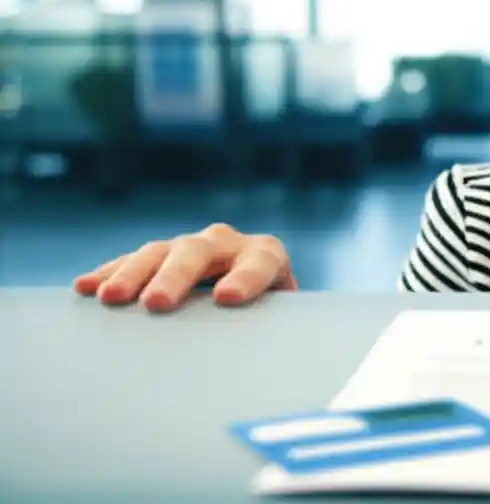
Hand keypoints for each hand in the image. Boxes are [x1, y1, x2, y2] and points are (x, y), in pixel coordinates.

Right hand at [73, 223, 296, 311]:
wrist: (251, 292)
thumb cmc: (267, 314)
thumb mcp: (278, 320)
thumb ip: (275, 332)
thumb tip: (267, 371)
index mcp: (265, 255)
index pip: (259, 264)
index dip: (245, 279)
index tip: (227, 298)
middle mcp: (226, 243)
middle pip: (199, 253)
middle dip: (176, 277)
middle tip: (157, 303)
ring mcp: (189, 245)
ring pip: (158, 253)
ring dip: (132, 275)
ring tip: (111, 298)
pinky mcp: (159, 255)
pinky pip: (130, 261)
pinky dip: (108, 273)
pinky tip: (86, 287)